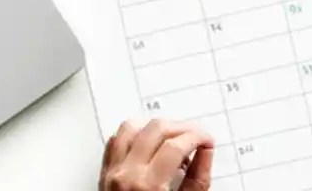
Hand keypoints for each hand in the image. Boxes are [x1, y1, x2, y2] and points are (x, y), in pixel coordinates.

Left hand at [99, 119, 213, 190]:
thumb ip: (198, 179)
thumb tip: (205, 152)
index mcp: (148, 186)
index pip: (176, 144)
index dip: (197, 136)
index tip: (206, 140)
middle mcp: (126, 175)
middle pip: (156, 129)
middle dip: (181, 127)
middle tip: (195, 136)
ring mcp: (112, 173)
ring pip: (132, 126)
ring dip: (155, 126)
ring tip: (171, 137)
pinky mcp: (104, 174)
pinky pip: (115, 140)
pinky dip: (133, 133)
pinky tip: (147, 141)